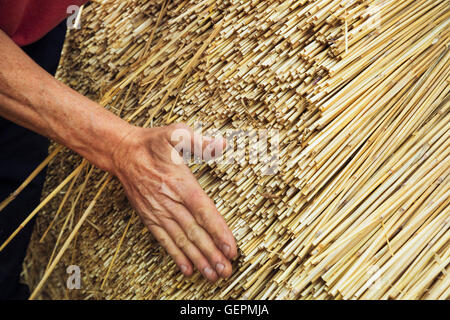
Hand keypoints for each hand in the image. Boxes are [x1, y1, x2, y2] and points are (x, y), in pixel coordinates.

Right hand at [110, 123, 236, 280]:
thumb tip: (222, 143)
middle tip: (226, 271)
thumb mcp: (175, 133)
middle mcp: (169, 201)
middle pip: (194, 232)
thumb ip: (199, 141)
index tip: (231, 248)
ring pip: (181, 240)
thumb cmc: (152, 142)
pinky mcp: (149, 216)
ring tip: (212, 275)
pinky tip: (187, 269)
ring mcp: (158, 211)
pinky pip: (163, 240)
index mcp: (179, 183)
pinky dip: (176, 255)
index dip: (218, 231)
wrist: (122, 152)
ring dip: (198, 259)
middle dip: (212, 253)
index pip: (203, 211)